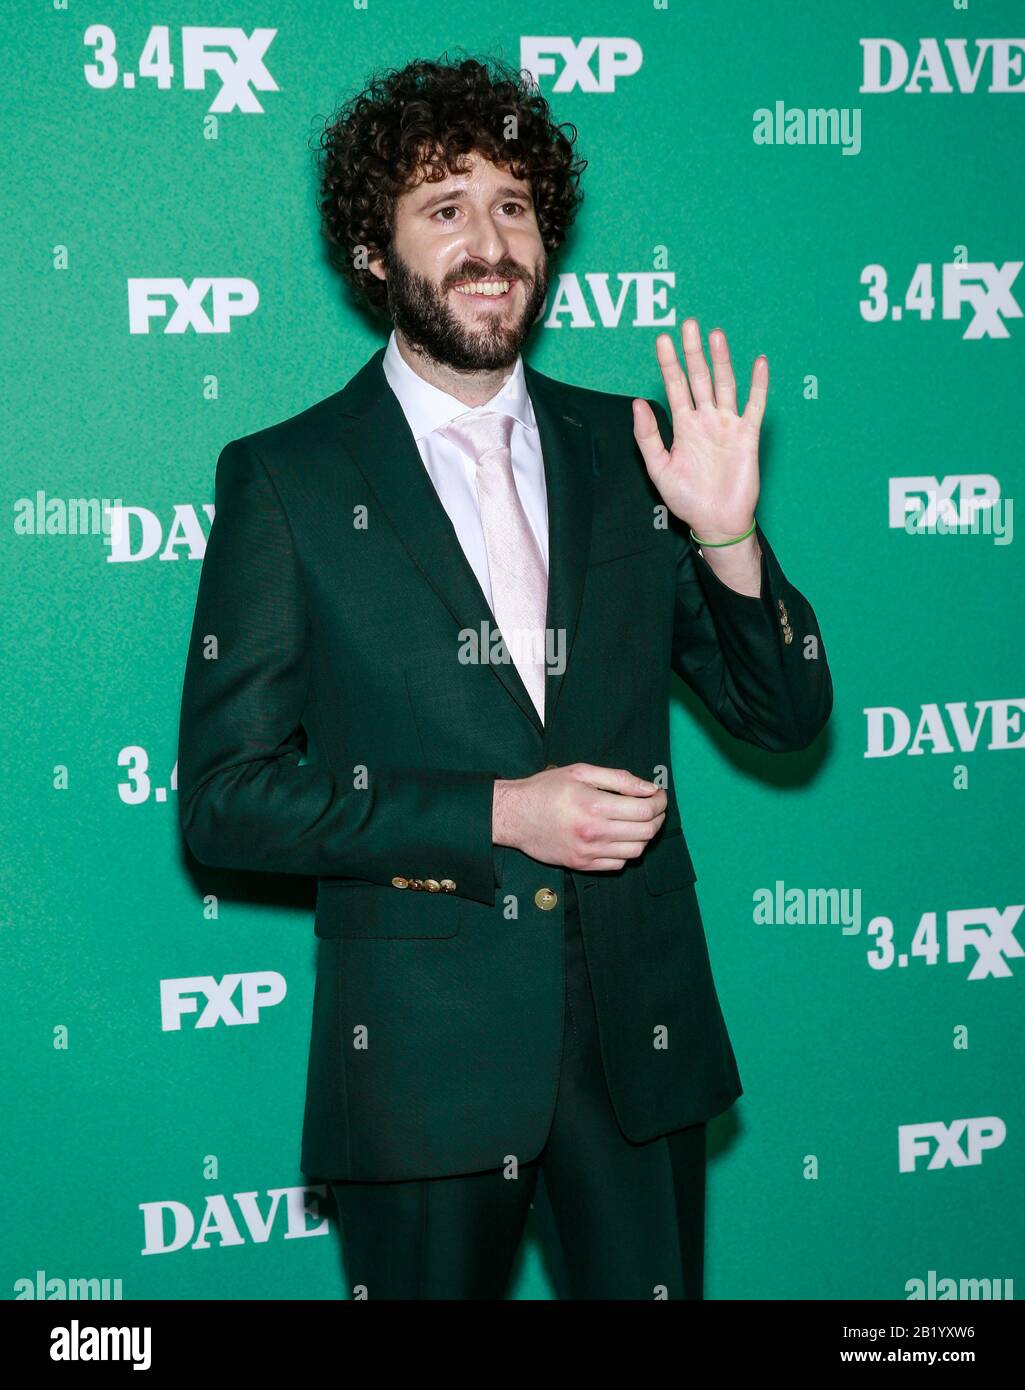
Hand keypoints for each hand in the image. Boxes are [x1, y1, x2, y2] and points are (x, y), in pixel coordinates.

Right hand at [493, 764, 666, 870]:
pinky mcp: (582, 865)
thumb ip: (619, 779)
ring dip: (645, 836)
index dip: (660, 802)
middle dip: (657, 818)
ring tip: (639, 821)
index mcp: (595, 805)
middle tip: (654, 807)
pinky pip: (618, 864)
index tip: (658, 795)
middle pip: (646, 832)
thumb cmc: (545, 789)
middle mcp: (594, 832)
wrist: (514, 816)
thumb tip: (649, 788)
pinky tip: (620, 836)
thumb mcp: (581, 772)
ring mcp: (588, 853)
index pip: (645, 810)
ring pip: (636, 851)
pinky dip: (627, 851)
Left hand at [632, 318, 764, 542]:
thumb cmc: (687, 499)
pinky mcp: (747, 435)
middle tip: (689, 324)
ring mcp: (727, 425)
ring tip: (715, 335)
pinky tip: (758, 362)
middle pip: (700, 378)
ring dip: (721, 360)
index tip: (663, 339)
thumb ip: (647, 436)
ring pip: (725, 384)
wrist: (716, 522)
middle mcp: (705, 420)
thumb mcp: (659, 468)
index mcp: (683, 426)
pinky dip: (758, 384)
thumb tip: (638, 403)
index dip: (669, 363)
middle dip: (694, 352)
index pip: (675, 387)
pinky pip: (754, 405)